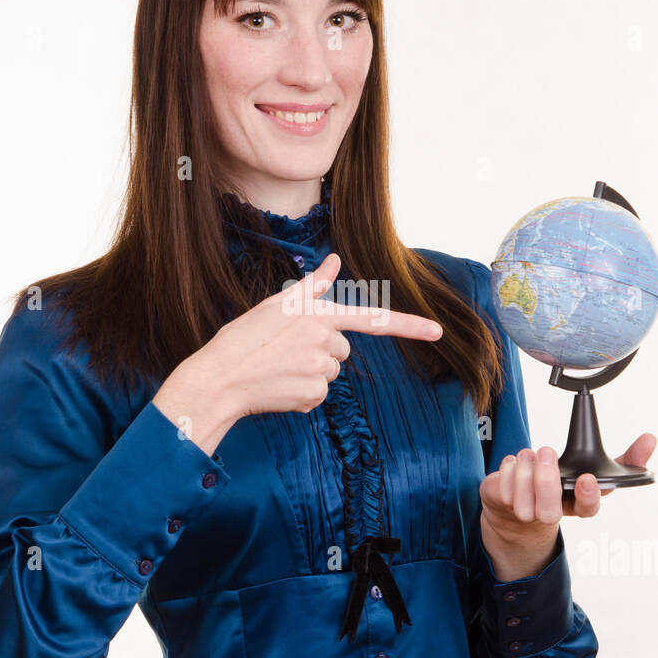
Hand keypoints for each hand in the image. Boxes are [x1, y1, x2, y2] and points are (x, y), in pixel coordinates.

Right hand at [153, 253, 442, 440]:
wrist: (219, 379)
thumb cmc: (243, 339)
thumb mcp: (276, 305)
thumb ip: (311, 287)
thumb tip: (334, 261)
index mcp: (317, 313)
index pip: (374, 319)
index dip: (409, 325)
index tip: (438, 332)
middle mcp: (324, 340)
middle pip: (343, 350)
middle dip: (322, 351)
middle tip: (285, 351)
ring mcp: (320, 370)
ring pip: (331, 373)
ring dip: (310, 372)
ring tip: (279, 368)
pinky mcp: (312, 395)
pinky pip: (319, 395)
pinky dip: (302, 393)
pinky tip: (279, 386)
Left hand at [479, 434, 657, 582]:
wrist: (515, 508)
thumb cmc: (561, 485)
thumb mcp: (594, 469)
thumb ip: (626, 459)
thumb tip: (650, 440)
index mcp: (577, 504)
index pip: (587, 509)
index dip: (588, 497)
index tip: (586, 478)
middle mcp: (551, 513)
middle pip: (550, 511)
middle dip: (547, 482)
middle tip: (547, 452)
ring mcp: (524, 512)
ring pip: (523, 500)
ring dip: (526, 471)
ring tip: (529, 453)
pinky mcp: (501, 502)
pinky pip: (502, 488)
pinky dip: (509, 469)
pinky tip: (515, 461)